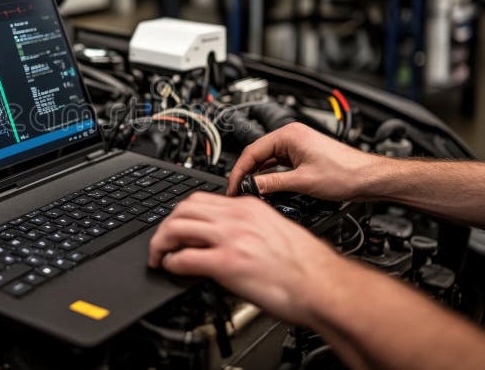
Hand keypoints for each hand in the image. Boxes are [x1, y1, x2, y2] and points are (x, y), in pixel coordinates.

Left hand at [148, 192, 342, 324]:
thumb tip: (229, 239)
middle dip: (166, 225)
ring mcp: (230, 239)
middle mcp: (237, 218)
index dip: (183, 213)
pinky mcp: (226, 263)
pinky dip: (171, 263)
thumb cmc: (308, 265)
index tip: (178, 226)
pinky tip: (173, 269)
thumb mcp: (275, 232)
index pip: (202, 200)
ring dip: (161, 242)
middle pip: (183, 209)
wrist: (324, 285)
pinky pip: (183, 258)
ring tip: (159, 255)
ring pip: (176, 227)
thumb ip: (249, 229)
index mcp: (250, 207)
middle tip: (162, 241)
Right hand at [227, 122, 379, 201]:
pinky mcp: (302, 156)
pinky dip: (270, 177)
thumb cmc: (346, 173)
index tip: (232, 186)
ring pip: (267, 161)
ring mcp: (297, 146)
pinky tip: (266, 188)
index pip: (252, 151)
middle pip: (257, 155)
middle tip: (237, 191)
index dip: (239, 171)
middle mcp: (292, 137)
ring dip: (258, 176)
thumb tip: (250, 186)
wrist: (370, 178)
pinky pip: (278, 165)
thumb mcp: (303, 182)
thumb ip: (272, 184)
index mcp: (289, 135)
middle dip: (246, 173)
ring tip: (249, 192)